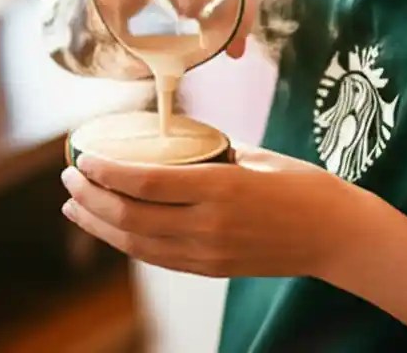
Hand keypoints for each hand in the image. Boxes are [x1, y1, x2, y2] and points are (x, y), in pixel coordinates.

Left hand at [60, 146, 378, 278]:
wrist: (337, 236)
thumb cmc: (304, 185)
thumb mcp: (258, 154)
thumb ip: (211, 149)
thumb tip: (171, 138)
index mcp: (222, 188)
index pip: (146, 182)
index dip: (106, 171)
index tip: (82, 156)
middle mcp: (209, 225)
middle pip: (131, 216)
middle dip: (90, 197)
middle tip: (68, 176)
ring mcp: (209, 252)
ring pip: (137, 242)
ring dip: (98, 224)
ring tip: (74, 205)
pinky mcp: (211, 268)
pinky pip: (157, 257)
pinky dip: (126, 241)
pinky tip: (110, 227)